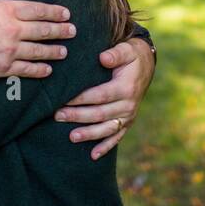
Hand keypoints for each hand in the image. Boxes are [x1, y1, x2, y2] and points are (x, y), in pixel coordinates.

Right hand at [0, 0, 75, 82]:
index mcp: (3, 9)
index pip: (37, 10)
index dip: (54, 12)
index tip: (66, 14)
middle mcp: (10, 30)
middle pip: (43, 30)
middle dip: (61, 31)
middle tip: (73, 31)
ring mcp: (7, 51)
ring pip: (39, 51)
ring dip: (54, 51)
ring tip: (64, 51)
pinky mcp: (1, 69)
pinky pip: (26, 70)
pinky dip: (39, 70)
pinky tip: (47, 70)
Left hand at [54, 37, 154, 159]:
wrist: (146, 65)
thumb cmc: (131, 56)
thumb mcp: (127, 50)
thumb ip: (116, 54)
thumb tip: (103, 59)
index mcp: (126, 88)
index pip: (100, 96)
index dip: (82, 99)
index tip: (64, 100)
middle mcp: (128, 105)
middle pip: (100, 114)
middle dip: (78, 116)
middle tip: (58, 116)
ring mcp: (128, 116)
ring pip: (106, 129)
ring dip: (89, 134)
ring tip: (71, 137)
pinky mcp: (127, 122)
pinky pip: (117, 137)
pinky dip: (105, 147)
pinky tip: (93, 155)